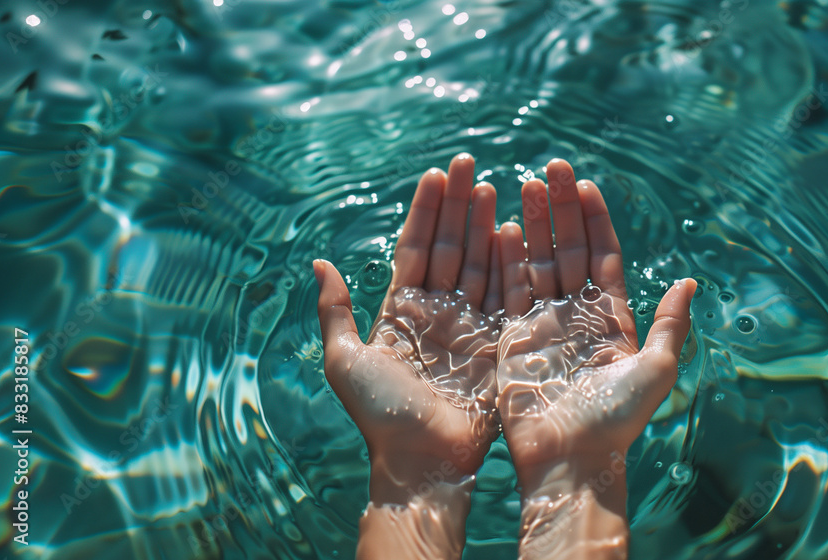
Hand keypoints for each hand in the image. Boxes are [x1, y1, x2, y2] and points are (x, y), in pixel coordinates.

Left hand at [314, 154, 501, 558]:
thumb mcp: (345, 360)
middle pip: (449, 246)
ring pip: (477, 262)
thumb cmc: (381, 414)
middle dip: (457, 206)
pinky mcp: (494, 340)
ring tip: (490, 186)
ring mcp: (468, 323)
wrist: (422, 459)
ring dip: (483, 224)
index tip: (435, 175)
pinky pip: (502, 293)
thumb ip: (334, 310)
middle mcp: (436, 310)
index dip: (425, 212)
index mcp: (400, 310)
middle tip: (467, 165)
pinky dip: (506, 261)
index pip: (414, 248)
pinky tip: (510, 229)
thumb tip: (318, 262)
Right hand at [496, 159, 694, 558]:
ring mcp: (545, 323)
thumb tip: (689, 280)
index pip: (603, 255)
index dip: (594, 219)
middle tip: (550, 168)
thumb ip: (671, 324)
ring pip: (538, 261)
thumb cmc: (615, 421)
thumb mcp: (654, 370)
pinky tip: (503, 228)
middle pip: (569, 248)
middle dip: (561, 208)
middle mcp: (578, 314)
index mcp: (613, 318)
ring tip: (523, 185)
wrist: (569, 460)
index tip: (584, 185)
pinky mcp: (514, 337)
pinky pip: (510, 289)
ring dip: (533, 224)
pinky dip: (506, 259)